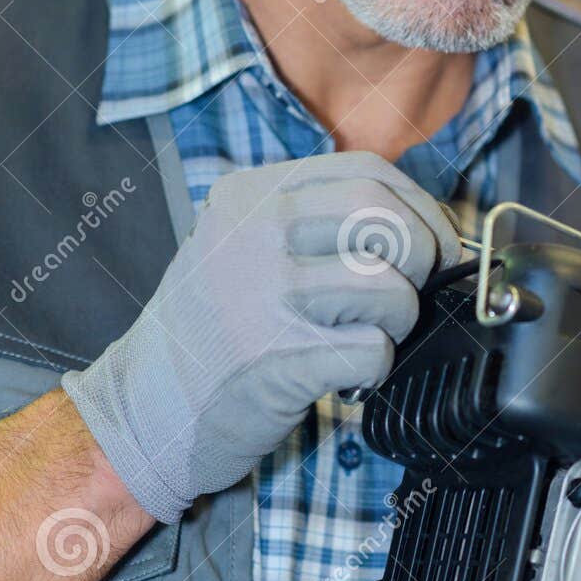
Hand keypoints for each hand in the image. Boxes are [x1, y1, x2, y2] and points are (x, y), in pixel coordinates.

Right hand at [60, 153, 459, 523]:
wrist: (144, 408)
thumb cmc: (211, 331)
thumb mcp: (243, 245)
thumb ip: (314, 220)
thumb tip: (424, 222)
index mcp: (250, 196)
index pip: (365, 172)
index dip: (421, 205)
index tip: (436, 240)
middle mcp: (253, 235)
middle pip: (383, 217)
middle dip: (424, 256)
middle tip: (412, 291)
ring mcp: (263, 296)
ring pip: (389, 287)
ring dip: (399, 320)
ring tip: (366, 335)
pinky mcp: (278, 360)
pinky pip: (372, 351)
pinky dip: (375, 369)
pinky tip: (345, 374)